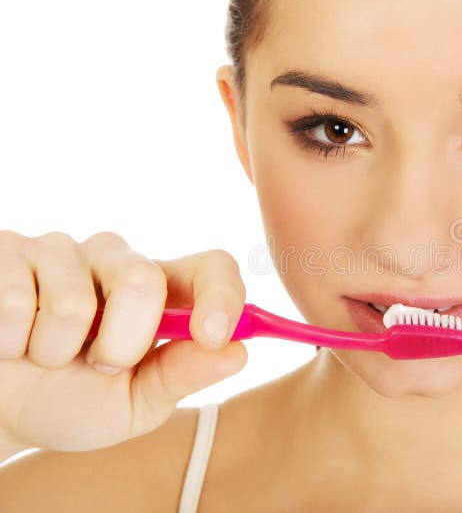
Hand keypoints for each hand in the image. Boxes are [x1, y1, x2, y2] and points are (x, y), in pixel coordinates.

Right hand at [0, 230, 247, 452]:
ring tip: (44, 355)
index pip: (212, 266)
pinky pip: (15, 300)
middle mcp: (117, 260)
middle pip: (143, 279)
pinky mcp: (9, 252)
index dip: (221, 294)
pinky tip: (9, 341)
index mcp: (161, 293)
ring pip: (73, 299)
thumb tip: (236, 354)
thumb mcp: (136, 403)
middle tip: (96, 366)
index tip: (213, 335)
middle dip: (119, 346)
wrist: (2, 411)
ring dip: (55, 351)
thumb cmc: (73, 401)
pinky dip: (10, 342)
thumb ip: (182, 375)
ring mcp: (62, 251)